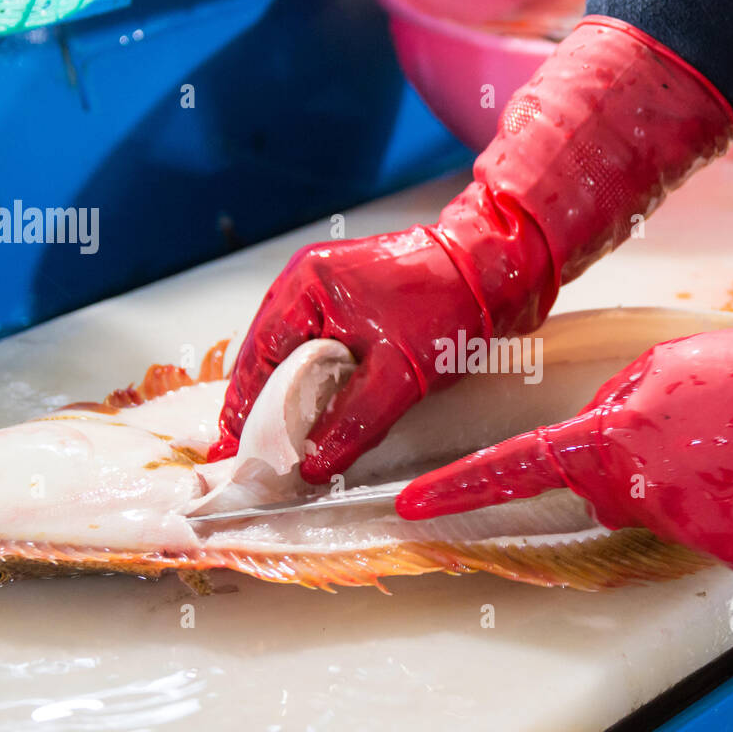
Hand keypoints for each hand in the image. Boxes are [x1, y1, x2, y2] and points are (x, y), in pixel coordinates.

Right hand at [212, 16, 732, 479]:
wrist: (500, 264)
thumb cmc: (451, 304)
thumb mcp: (400, 375)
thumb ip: (352, 423)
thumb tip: (312, 467)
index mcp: (307, 288)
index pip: (258, 358)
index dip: (243, 411)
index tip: (231, 453)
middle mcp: (309, 283)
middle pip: (269, 356)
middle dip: (262, 408)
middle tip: (253, 458)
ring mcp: (332, 290)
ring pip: (296, 355)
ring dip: (290, 398)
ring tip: (282, 446)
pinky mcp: (357, 302)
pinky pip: (323, 348)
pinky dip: (317, 382)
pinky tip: (319, 415)